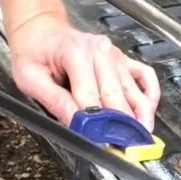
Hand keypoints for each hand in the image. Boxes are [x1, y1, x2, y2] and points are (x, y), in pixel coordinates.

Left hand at [9, 14, 160, 128]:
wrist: (41, 31)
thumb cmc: (35, 52)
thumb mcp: (30, 78)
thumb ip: (54, 101)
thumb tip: (76, 122)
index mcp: (76, 53)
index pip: (90, 96)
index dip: (94, 122)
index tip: (99, 141)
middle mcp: (100, 52)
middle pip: (116, 96)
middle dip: (120, 124)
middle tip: (123, 148)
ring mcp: (115, 56)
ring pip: (134, 91)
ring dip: (139, 116)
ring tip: (139, 138)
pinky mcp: (123, 60)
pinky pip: (146, 77)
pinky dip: (150, 96)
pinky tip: (147, 113)